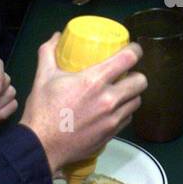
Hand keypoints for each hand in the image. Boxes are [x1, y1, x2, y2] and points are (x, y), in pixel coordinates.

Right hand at [19, 33, 147, 172]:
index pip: (129, 59)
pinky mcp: (112, 133)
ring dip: (131, 94)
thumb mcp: (43, 77)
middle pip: (141, 81)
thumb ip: (49, 53)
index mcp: (93, 81)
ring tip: (121, 92)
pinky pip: (128, 117)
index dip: (135, 50)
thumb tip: (56, 36)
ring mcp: (112, 118)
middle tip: (126, 74)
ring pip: (137, 100)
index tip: (133, 49)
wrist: (41, 147)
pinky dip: (125, 111)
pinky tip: (114, 109)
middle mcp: (109, 99)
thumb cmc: (42, 111)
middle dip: (135, 74)